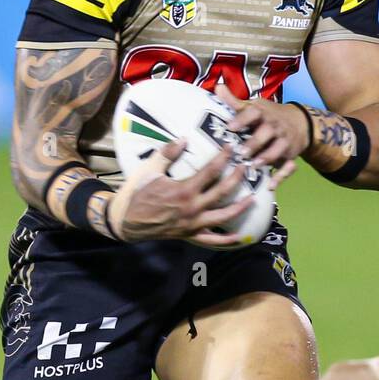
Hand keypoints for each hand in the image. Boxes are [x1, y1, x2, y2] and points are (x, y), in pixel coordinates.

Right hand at [108, 139, 253, 246]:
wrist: (124, 221)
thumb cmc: (136, 193)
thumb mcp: (149, 169)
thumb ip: (167, 153)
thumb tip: (184, 139)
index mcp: (184, 190)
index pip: (210, 171)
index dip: (223, 158)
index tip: (232, 147)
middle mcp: (192, 208)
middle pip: (223, 192)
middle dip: (238, 178)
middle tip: (248, 166)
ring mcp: (193, 224)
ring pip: (223, 217)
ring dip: (240, 207)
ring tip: (254, 198)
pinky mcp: (190, 235)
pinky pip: (212, 240)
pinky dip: (227, 240)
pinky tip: (240, 237)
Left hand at [216, 85, 309, 171]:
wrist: (299, 123)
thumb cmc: (268, 116)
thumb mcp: (254, 107)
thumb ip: (235, 101)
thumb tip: (218, 86)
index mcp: (263, 113)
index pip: (254, 113)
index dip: (243, 119)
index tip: (231, 127)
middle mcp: (275, 126)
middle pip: (267, 133)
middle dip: (254, 143)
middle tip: (240, 152)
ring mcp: (284, 141)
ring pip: (278, 149)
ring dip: (267, 157)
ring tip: (253, 165)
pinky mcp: (289, 155)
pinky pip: (287, 167)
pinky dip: (280, 177)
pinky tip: (270, 186)